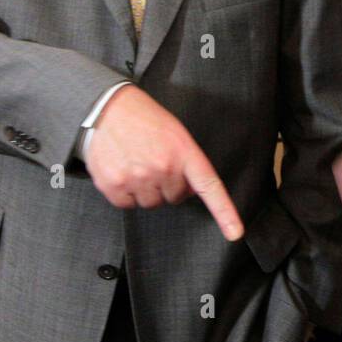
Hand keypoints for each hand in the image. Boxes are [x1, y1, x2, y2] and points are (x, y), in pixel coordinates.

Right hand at [86, 85, 243, 240]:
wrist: (107, 108)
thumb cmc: (144, 119)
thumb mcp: (175, 134)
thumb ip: (187, 162)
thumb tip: (191, 191)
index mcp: (184, 152)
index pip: (209, 186)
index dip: (225, 213)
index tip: (235, 233)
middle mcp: (163, 167)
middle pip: (174, 198)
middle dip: (166, 185)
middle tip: (153, 163)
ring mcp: (138, 177)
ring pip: (150, 203)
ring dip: (145, 190)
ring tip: (136, 164)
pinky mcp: (114, 185)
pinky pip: (127, 204)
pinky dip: (124, 193)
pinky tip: (122, 170)